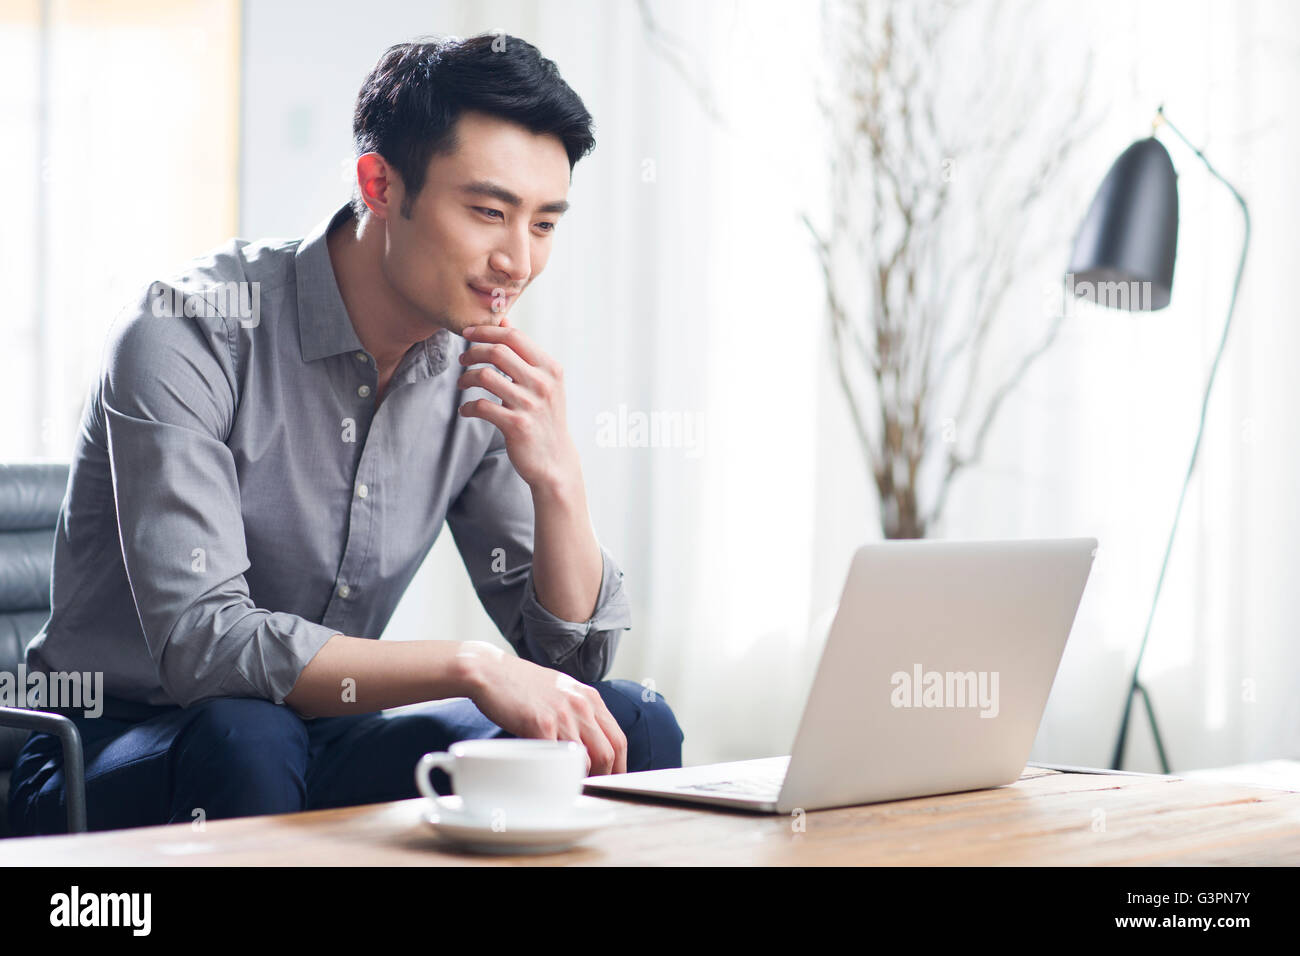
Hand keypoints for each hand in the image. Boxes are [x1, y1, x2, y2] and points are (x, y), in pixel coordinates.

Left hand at [456, 315, 579, 491]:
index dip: (487, 331)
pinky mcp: (517, 425)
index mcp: (551, 368)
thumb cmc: (545, 418)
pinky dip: (468, 407)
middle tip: (462, 359)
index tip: (469, 333)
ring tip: (463, 383)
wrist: (555, 461)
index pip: (514, 337)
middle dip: (473, 351)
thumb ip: (525, 353)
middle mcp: (543, 384)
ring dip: (467, 377)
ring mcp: (530, 405)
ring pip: (486, 376)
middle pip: (498, 352)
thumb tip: (504, 321)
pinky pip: (481, 407)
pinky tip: (466, 410)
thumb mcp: (545, 383)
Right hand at [456, 641, 627, 774]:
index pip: (618, 739)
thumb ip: (580, 712)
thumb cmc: (522, 685)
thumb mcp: (562, 691)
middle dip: (602, 777)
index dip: (619, 765)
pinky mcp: (541, 724)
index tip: (611, 779)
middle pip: (608, 753)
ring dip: (578, 779)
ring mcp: (563, 714)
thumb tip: (592, 744)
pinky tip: (547, 778)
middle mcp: (581, 705)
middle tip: (590, 789)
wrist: (491, 671)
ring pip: (586, 760)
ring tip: (567, 786)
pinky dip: (555, 774)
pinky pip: (557, 759)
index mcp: (590, 698)